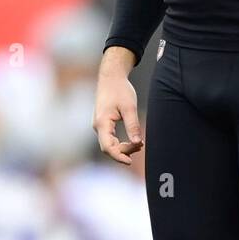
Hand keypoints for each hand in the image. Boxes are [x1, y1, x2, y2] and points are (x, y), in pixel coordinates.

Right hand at [93, 47, 142, 165]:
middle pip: (108, 148)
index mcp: (102, 123)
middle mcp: (97, 126)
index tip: (130, 162)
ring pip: (110, 144)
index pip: (108, 147)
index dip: (118, 157)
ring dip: (123, 147)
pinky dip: (121, 142)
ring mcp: (99, 125)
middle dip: (124, 152)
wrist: (110, 77)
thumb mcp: (129, 107)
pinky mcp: (103, 124)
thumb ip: (133, 125)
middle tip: (141, 146)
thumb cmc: (120, 90)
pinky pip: (110, 139)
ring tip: (140, 144)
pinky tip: (133, 141)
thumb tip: (137, 143)